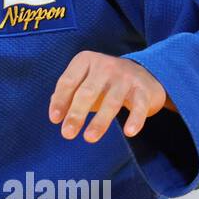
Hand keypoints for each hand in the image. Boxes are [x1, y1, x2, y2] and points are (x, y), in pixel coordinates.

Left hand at [48, 51, 174, 141]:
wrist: (143, 73)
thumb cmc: (105, 83)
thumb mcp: (84, 81)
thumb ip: (68, 94)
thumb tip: (56, 113)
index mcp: (85, 61)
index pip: (68, 81)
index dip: (60, 101)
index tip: (54, 120)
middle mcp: (105, 66)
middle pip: (87, 92)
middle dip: (76, 114)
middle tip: (67, 134)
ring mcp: (125, 77)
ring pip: (112, 102)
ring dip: (100, 121)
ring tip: (89, 138)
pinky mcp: (143, 89)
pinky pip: (139, 106)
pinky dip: (135, 119)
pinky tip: (129, 132)